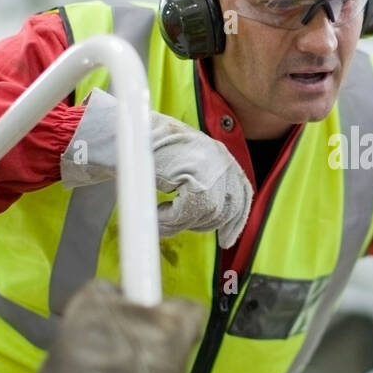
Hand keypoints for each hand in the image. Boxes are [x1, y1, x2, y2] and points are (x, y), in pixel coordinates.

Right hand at [60, 88, 252, 247]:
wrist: (130, 131)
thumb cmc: (151, 149)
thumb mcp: (184, 166)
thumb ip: (201, 187)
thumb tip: (211, 221)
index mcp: (221, 156)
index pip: (242, 194)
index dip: (236, 221)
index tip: (226, 241)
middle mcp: (221, 161)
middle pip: (224, 210)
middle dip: (200, 224)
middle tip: (174, 221)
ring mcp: (210, 168)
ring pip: (205, 214)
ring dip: (180, 222)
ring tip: (160, 214)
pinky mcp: (195, 177)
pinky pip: (187, 213)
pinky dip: (169, 220)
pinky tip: (157, 212)